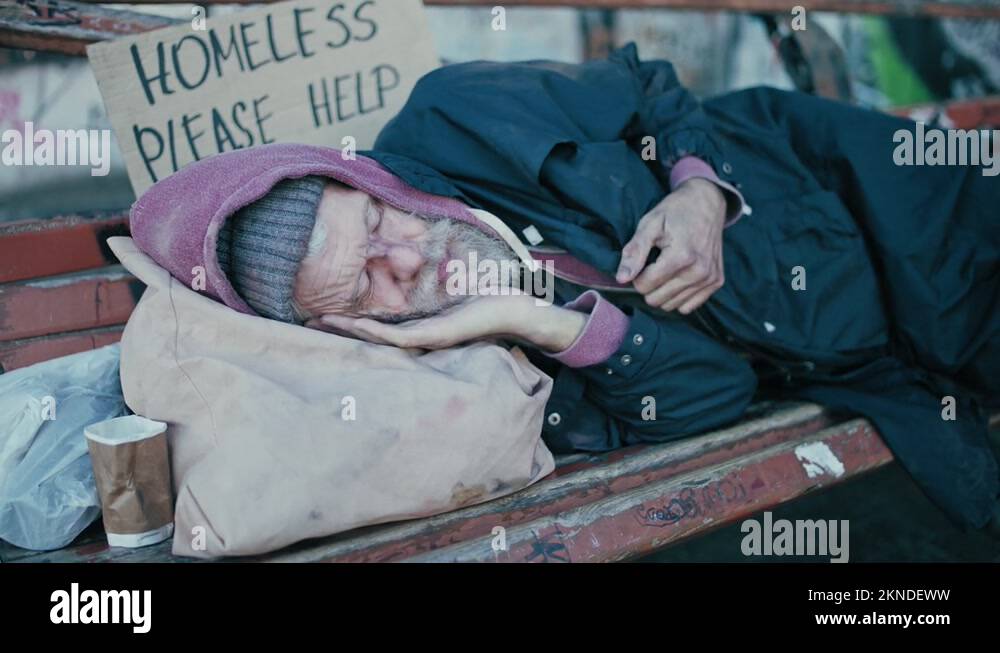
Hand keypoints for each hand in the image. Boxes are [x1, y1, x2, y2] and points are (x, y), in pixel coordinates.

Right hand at [308, 294, 586, 352]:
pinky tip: (359, 326)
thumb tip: (433, 251)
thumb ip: (442, 272)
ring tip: (322, 323)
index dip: (352, 318)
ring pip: (380, 338)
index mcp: (422, 323)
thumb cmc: (489, 296)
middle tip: (309, 323)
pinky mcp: (438, 336)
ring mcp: (427, 338)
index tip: (327, 311)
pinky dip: (379, 331)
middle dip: (341, 328)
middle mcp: (420, 335)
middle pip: (373, 334)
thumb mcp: (458, 281)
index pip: (381, 323)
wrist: (516, 309)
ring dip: (351, 331)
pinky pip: (402, 336)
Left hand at [615, 177, 726, 314]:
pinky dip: (678, 296)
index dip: (637, 274)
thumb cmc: (674, 212)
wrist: (706, 203)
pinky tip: (678, 277)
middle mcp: (699, 272)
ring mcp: (710, 279)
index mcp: (681, 257)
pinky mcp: (716, 282)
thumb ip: (634, 252)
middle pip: (656, 299)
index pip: (644, 286)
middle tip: (655, 263)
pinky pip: (688, 307)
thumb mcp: (649, 225)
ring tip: (668, 267)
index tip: (644, 259)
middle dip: (649, 284)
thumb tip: (621, 279)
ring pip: (671, 306)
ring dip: (663, 291)